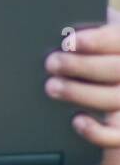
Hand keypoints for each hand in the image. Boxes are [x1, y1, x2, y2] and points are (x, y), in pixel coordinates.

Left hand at [45, 14, 119, 149]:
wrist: (92, 74)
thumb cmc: (82, 49)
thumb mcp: (86, 33)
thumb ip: (80, 29)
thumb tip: (54, 28)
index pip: (118, 40)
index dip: (97, 41)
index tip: (68, 40)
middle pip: (116, 70)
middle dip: (81, 66)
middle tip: (51, 63)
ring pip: (115, 99)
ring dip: (81, 94)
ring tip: (52, 87)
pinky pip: (118, 136)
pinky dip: (98, 132)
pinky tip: (77, 120)